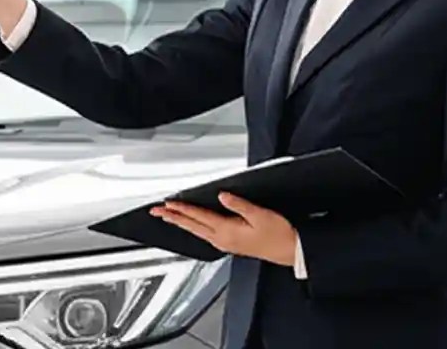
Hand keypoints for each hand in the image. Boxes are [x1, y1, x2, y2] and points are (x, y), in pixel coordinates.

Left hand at [150, 192, 297, 266]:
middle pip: (192, 226)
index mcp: (227, 231)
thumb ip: (239, 204)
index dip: (181, 208)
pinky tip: (191, 225)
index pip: (198, 217)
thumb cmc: (279, 234)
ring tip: (168, 216)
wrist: (290, 251)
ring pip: (196, 231)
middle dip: (173, 217)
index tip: (167, 203)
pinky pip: (205, 234)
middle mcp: (222, 240)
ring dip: (181, 222)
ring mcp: (225, 243)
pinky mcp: (230, 244)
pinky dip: (194, 227)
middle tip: (156, 211)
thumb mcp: (260, 215)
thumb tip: (222, 195)